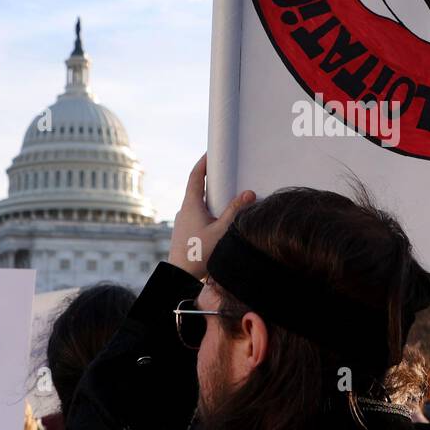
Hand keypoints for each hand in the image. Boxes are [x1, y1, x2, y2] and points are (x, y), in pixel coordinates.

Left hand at [167, 154, 255, 278]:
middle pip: (197, 189)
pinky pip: (196, 215)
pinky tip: (218, 220)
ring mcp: (182, 221)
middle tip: (225, 173)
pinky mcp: (184, 232)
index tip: (211, 152)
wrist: (180, 276)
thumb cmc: (199, 254)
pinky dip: (207, 211)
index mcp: (190, 205)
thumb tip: (249, 193)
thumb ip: (235, 211)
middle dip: (211, 180)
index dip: (203, 163)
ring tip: (226, 197)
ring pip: (197, 204)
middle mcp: (184, 210)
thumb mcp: (221, 231)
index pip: (196, 176)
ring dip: (210, 198)